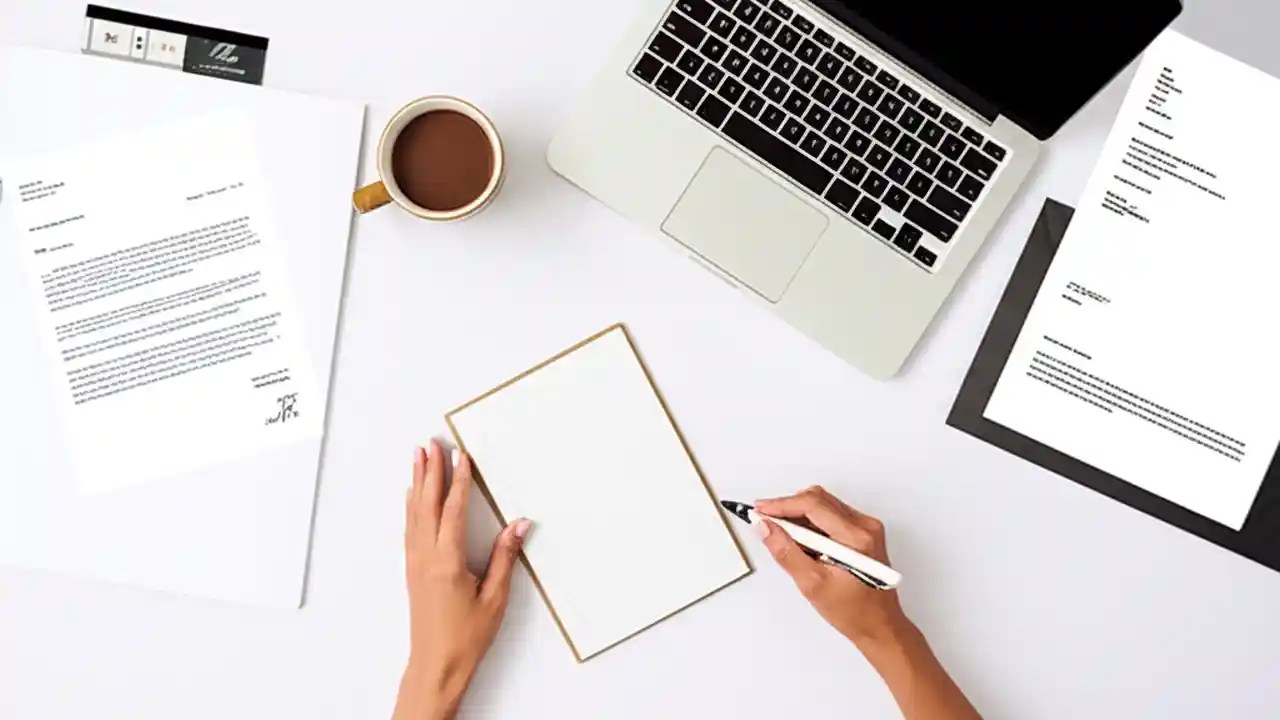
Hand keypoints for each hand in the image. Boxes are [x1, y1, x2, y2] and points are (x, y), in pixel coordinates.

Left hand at [395, 441, 531, 719]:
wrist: (436, 664)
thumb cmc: (466, 636)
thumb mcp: (495, 597)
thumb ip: (505, 557)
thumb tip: (518, 524)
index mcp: (447, 561)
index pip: (452, 510)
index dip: (458, 480)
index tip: (461, 455)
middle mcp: (425, 557)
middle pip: (426, 504)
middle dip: (429, 470)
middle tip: (430, 442)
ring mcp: (415, 562)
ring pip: (414, 512)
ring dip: (417, 482)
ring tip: (418, 457)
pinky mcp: (412, 570)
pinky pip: (410, 527)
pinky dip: (411, 505)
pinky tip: (412, 496)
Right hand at [755, 487, 980, 718]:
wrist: (879, 625)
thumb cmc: (853, 612)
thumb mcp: (812, 585)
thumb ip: (786, 552)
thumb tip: (766, 528)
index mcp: (857, 538)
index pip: (813, 505)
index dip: (781, 505)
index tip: (760, 510)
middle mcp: (865, 527)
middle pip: (818, 499)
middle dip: (787, 507)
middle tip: (765, 521)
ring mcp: (866, 528)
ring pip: (823, 504)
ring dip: (798, 515)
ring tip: (782, 536)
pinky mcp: (863, 531)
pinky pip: (831, 514)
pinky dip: (811, 522)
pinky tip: (801, 541)